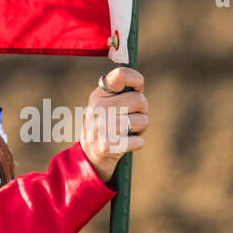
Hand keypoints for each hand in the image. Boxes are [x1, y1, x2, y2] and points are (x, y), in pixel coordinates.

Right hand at [79, 67, 147, 182]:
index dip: (136, 79)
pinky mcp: (107, 146)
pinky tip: (126, 144)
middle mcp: (97, 109)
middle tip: (133, 119)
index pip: (121, 75)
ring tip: (128, 132)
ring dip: (141, 129)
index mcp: (98, 95)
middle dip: (143, 111)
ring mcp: (101, 127)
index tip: (138, 88)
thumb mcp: (106, 105)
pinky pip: (139, 141)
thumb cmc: (106, 127)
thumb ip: (121, 92)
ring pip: (142, 120)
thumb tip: (139, 85)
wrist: (89, 157)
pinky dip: (137, 143)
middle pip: (139, 99)